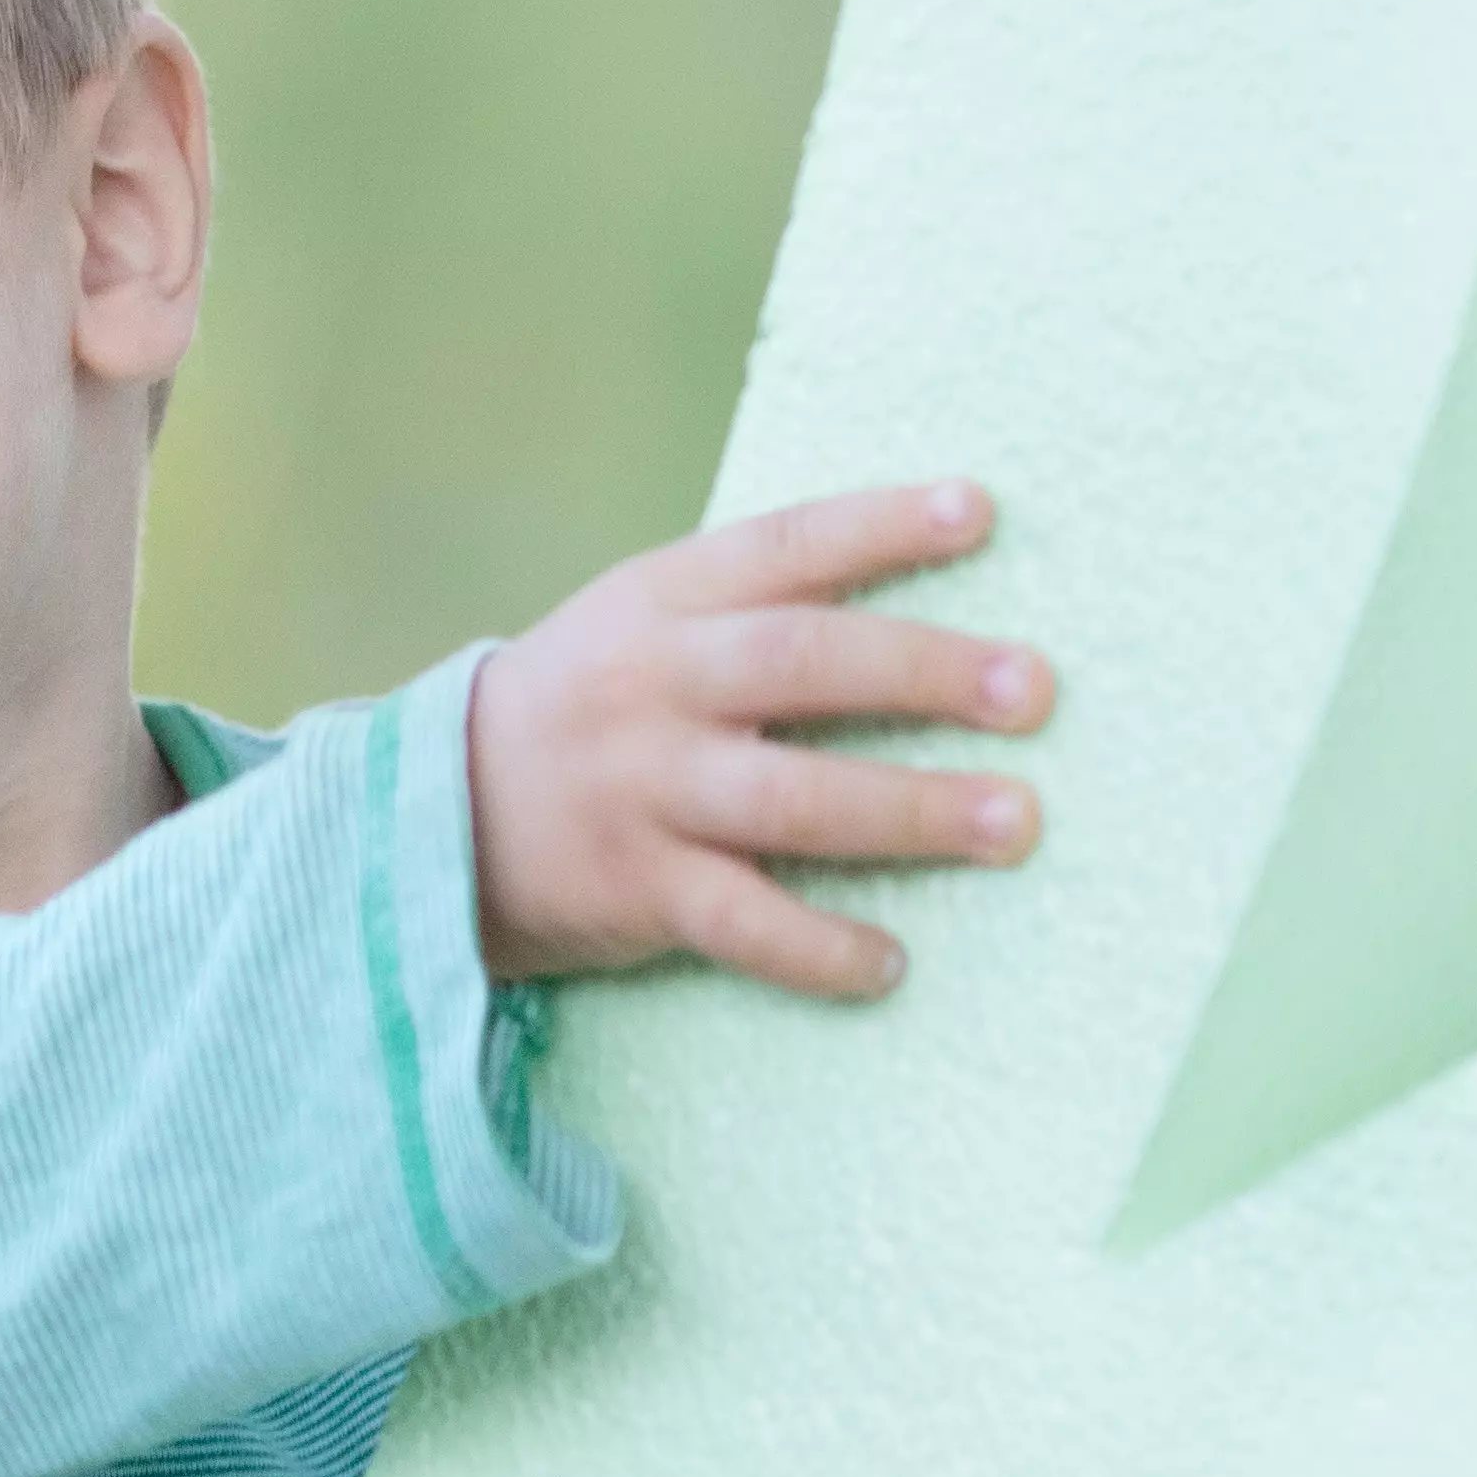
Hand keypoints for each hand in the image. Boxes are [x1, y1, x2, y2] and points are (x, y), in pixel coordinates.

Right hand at [467, 480, 1052, 998]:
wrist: (442, 812)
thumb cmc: (588, 706)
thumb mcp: (642, 622)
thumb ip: (752, 605)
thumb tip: (918, 583)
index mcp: (663, 602)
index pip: (782, 548)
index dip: (880, 525)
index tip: (978, 513)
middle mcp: (656, 686)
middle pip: (802, 664)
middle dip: (926, 672)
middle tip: (1033, 690)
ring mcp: (646, 790)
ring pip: (790, 799)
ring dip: (912, 810)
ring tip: (1015, 822)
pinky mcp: (638, 888)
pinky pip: (744, 923)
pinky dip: (820, 948)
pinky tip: (891, 963)